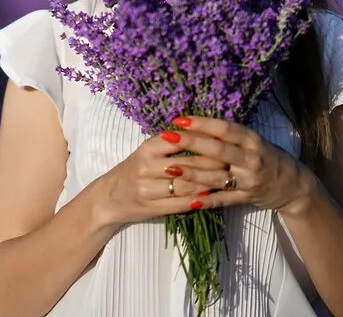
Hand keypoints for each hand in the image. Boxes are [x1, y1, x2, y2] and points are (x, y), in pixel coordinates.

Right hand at [92, 129, 231, 228]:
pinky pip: (178, 203)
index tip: (225, 142)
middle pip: (187, 164)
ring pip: (186, 185)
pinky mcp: (151, 207)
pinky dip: (196, 201)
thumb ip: (171, 144)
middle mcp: (146, 166)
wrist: (109, 197)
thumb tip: (204, 135)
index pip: (181, 142)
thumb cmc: (134, 170)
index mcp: (147, 148)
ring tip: (227, 181)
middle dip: (213, 164)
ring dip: (209, 184)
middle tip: (233, 163)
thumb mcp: (147, 152)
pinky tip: (210, 198)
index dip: (204, 143)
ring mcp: (148, 188)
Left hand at [166, 115, 313, 216]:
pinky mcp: (245, 198)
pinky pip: (222, 199)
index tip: (179, 119)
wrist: (293, 186)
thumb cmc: (267, 156)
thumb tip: (197, 122)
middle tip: (167, 136)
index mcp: (252, 140)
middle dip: (191, 142)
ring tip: (168, 168)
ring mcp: (248, 180)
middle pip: (217, 150)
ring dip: (191, 173)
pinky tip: (186, 198)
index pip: (224, 129)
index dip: (201, 123)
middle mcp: (251, 159)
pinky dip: (205, 200)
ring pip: (216, 176)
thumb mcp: (253, 141)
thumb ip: (229, 135)